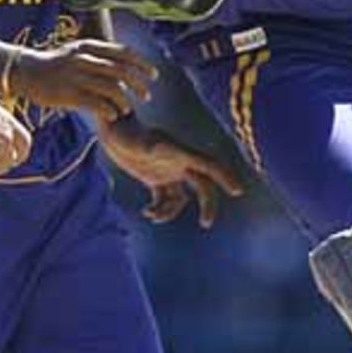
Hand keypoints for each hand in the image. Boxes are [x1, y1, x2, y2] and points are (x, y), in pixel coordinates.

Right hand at [11, 39, 156, 121]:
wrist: (25, 71)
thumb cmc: (54, 64)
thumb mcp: (76, 51)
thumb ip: (98, 56)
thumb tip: (121, 64)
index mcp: (89, 46)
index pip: (124, 53)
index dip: (142, 64)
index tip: (154, 75)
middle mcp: (85, 59)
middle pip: (122, 72)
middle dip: (138, 85)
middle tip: (147, 96)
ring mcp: (77, 77)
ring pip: (112, 89)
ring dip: (124, 101)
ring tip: (127, 108)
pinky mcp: (70, 94)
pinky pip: (97, 104)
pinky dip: (109, 110)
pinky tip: (112, 115)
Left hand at [97, 116, 242, 227]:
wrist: (114, 129)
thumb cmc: (131, 133)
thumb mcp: (147, 142)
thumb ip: (160, 148)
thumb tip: (169, 148)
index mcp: (184, 153)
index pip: (211, 167)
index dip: (225, 177)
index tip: (238, 191)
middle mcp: (180, 163)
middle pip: (202, 187)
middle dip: (207, 206)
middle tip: (206, 223)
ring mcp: (168, 172)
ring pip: (181, 199)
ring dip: (170, 211)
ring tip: (152, 214)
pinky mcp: (154, 179)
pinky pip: (164, 200)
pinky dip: (158, 209)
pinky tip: (146, 212)